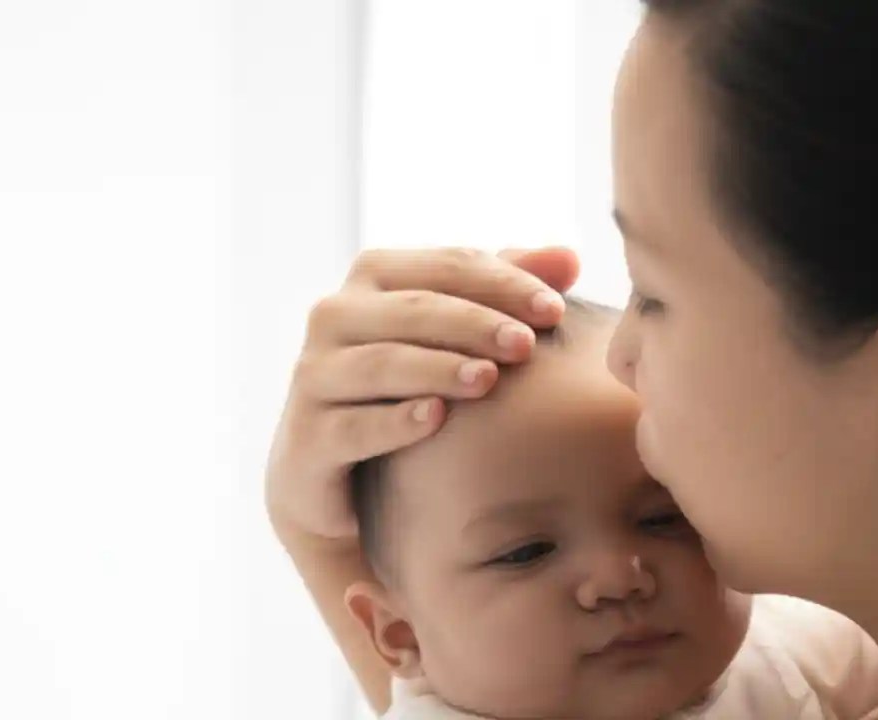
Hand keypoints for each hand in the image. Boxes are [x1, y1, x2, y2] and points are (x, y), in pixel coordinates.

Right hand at [264, 246, 579, 539]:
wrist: (335, 472)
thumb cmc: (408, 385)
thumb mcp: (454, 333)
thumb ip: (504, 290)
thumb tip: (569, 257)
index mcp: (373, 277)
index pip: (447, 265)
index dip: (503, 282)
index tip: (556, 308)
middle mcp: (336, 316)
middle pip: (414, 309)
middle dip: (476, 323)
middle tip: (528, 344)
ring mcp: (315, 375)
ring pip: (382, 363)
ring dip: (439, 368)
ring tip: (490, 380)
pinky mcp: (308, 438)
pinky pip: (354, 426)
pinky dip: (395, 420)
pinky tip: (436, 420)